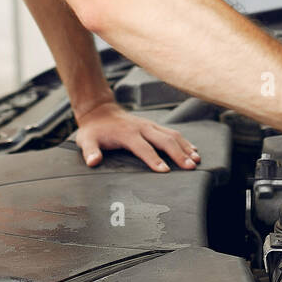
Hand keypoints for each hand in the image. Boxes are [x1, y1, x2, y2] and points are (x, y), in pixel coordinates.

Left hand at [74, 100, 200, 171]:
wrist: (99, 111)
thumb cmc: (94, 130)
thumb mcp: (86, 140)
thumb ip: (90, 151)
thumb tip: (93, 161)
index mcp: (127, 133)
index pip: (143, 148)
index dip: (154, 159)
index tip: (165, 171)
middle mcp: (141, 127)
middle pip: (164, 140)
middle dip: (178, 154)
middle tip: (190, 167)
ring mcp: (149, 125)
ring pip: (171, 134)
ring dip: (185, 147)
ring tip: (196, 160)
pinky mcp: (153, 125)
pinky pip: (172, 132)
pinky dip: (184, 141)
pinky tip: (193, 150)